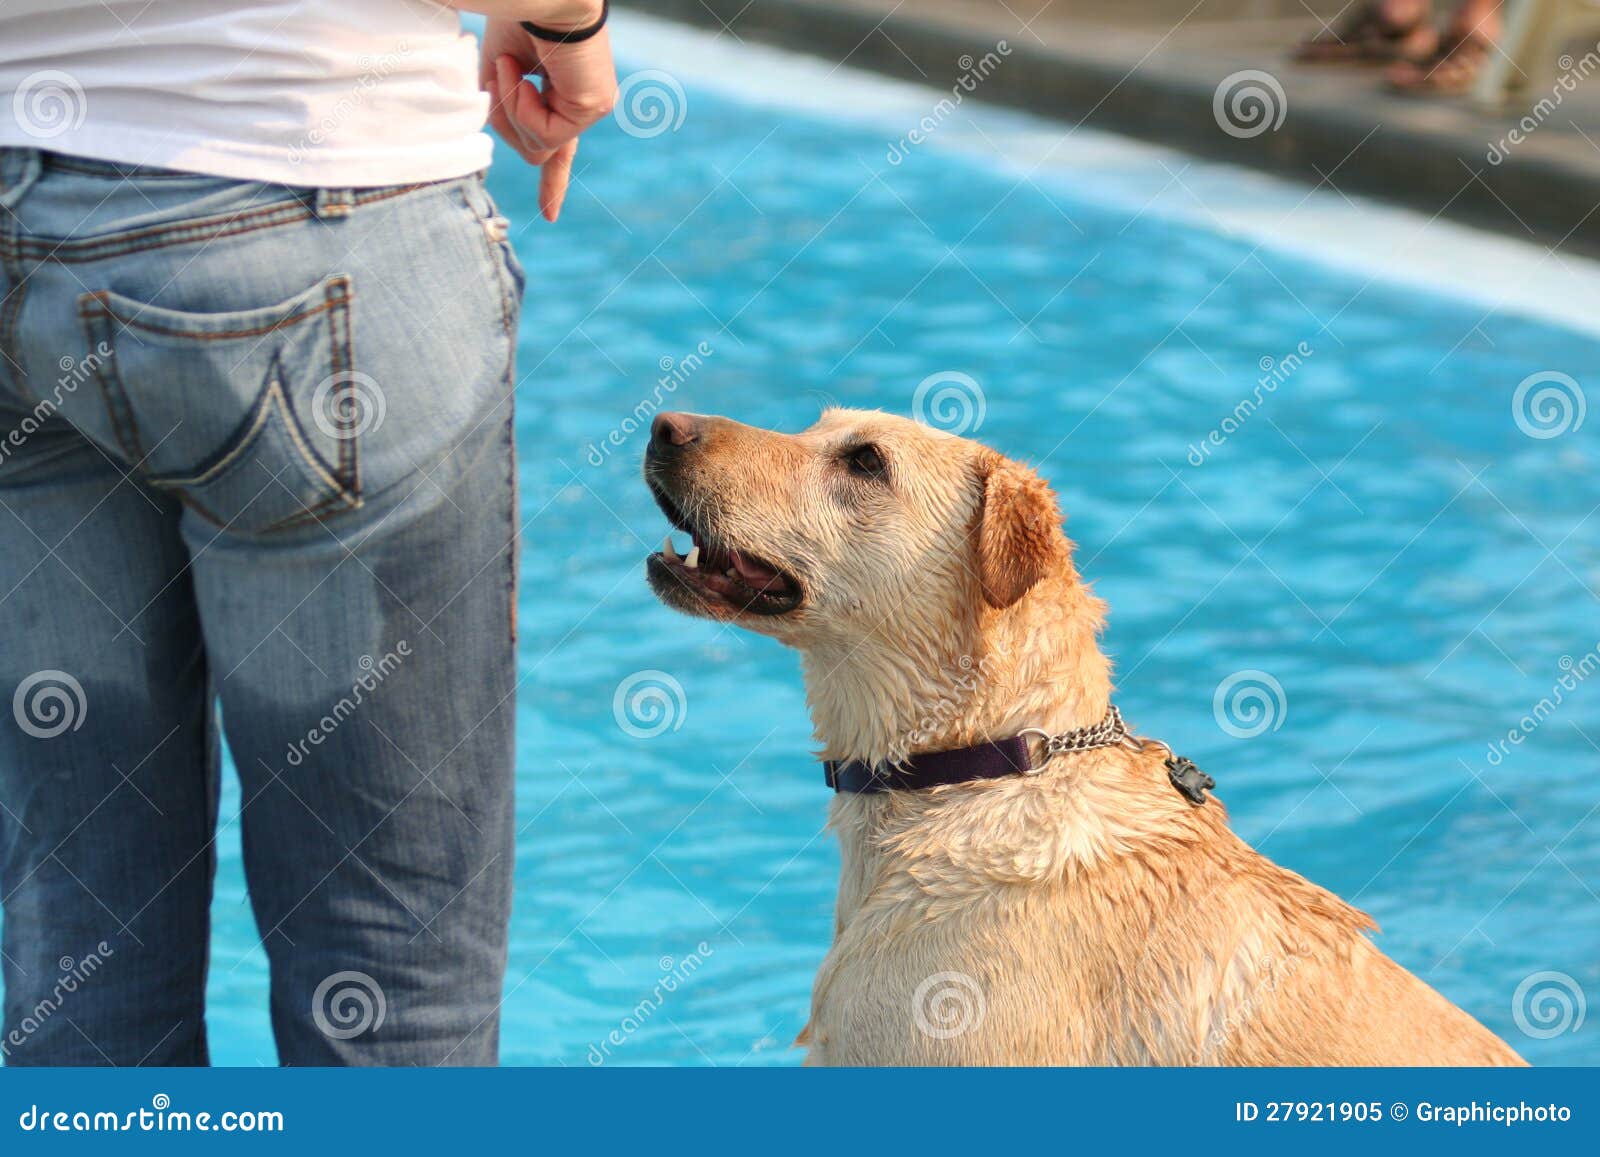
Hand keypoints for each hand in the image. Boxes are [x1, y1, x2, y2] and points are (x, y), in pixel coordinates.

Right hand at [480, 15, 617, 221]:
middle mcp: (582, 104)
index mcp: (561, 94)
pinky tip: (527, 73)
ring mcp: (592, 107)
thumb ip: (507, 115)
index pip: (557, 144)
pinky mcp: (595, 107)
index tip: (550, 214)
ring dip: (510, 108)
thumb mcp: (499, 74)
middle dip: (506, 120)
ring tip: (513, 63)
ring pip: (537, 147)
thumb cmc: (517, 15)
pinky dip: (524, 106)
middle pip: (534, 150)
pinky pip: (546, 135)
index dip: (552, 181)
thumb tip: (530, 154)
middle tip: (500, 72)